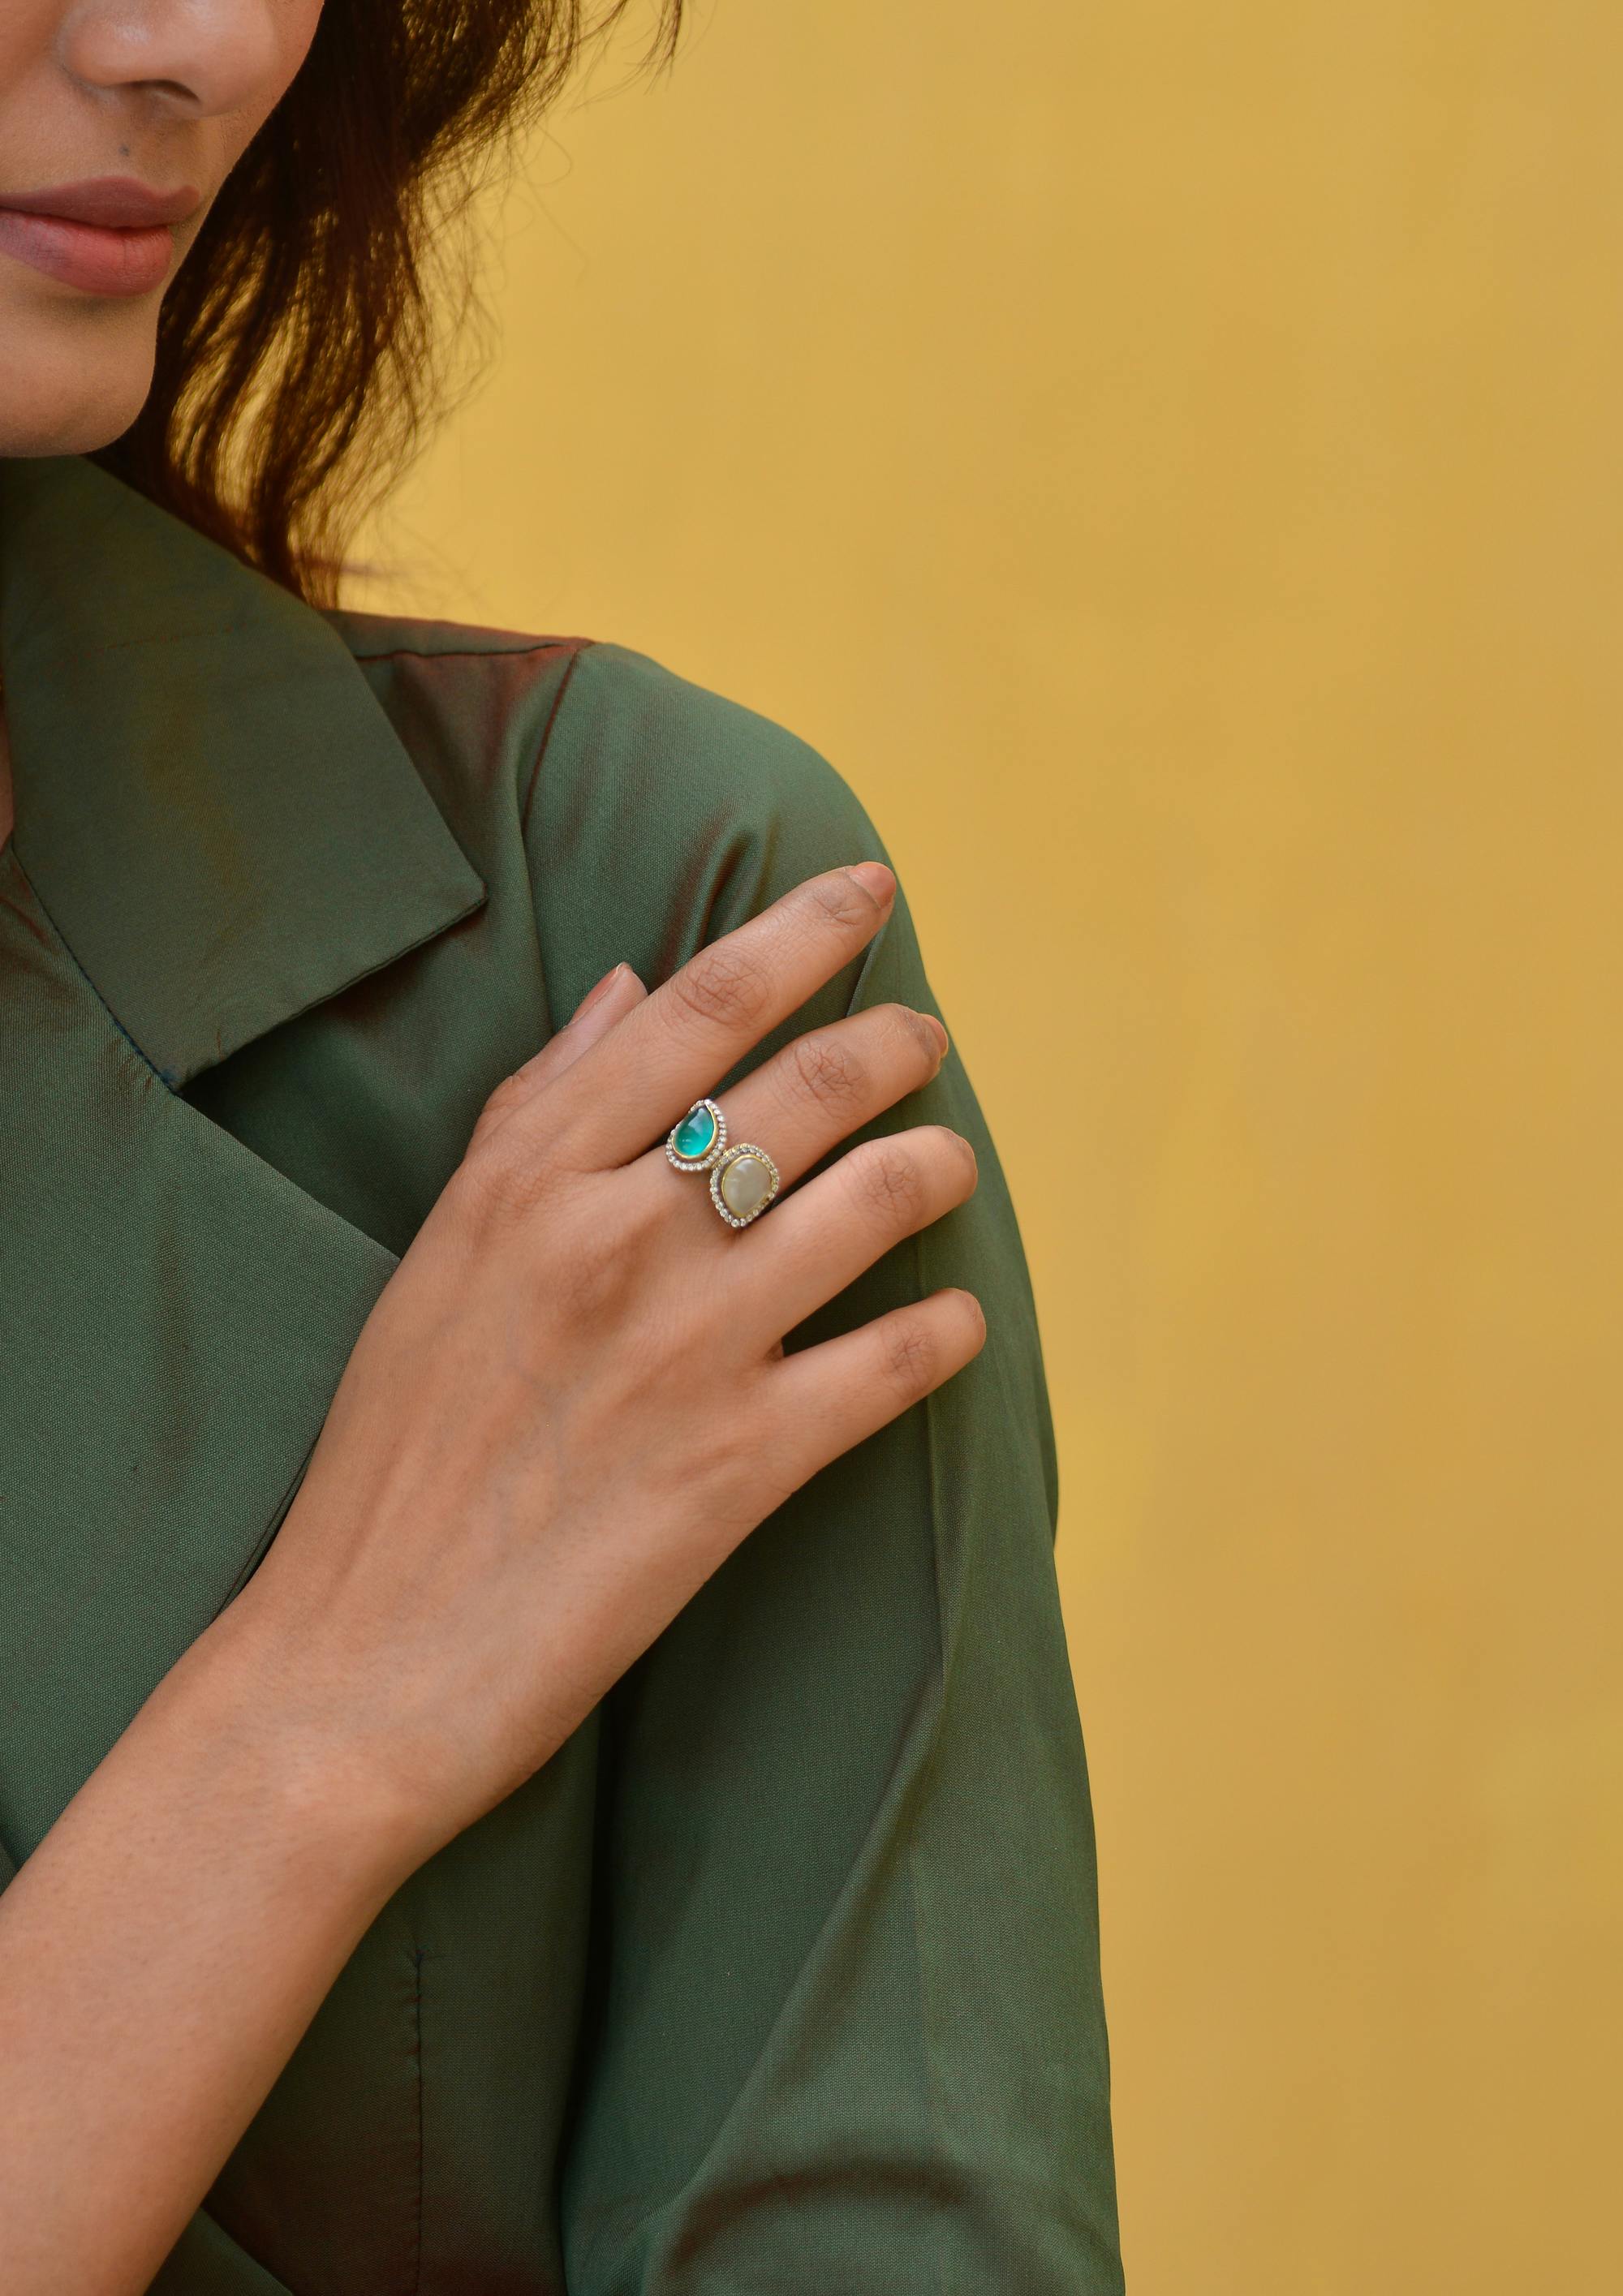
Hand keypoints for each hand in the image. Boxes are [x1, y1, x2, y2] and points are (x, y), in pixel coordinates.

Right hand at [220, 860, 982, 1872]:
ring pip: (870, 1205)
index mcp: (529, 1182)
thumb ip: (535, 1114)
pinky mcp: (739, 1469)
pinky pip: (892, 1365)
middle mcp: (614, 1241)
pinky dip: (943, 1330)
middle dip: (893, 1045)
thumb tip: (632, 986)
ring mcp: (685, 1351)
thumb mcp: (437, 1257)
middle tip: (924, 1036)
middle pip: (805, 1091)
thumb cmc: (388, 1458)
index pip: (699, 1011)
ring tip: (947, 1165)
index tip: (869, 888)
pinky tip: (953, 1321)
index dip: (803, 931)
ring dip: (934, 1168)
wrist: (355, 1664)